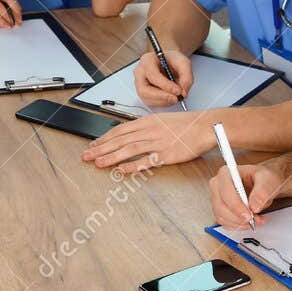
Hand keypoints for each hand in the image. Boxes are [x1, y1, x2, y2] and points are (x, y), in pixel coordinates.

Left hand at [81, 111, 215, 172]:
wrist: (205, 126)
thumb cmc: (185, 124)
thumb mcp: (161, 120)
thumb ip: (144, 127)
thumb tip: (128, 134)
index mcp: (146, 121)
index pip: (119, 130)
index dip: (103, 138)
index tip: (92, 145)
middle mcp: (149, 130)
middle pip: (120, 139)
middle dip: (101, 148)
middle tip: (86, 155)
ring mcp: (157, 142)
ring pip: (129, 149)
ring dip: (111, 156)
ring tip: (98, 163)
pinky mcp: (167, 154)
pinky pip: (146, 161)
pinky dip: (133, 165)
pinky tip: (121, 170)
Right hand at [133, 47, 191, 106]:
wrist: (168, 62)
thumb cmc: (173, 60)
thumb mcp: (183, 62)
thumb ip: (186, 76)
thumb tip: (183, 92)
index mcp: (147, 60)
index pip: (153, 75)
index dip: (166, 85)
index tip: (178, 91)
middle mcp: (140, 73)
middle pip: (144, 90)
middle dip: (162, 97)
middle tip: (176, 98)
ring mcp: (140, 84)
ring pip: (147, 98)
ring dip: (163, 101)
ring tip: (175, 97)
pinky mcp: (143, 93)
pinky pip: (150, 102)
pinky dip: (162, 103)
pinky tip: (170, 98)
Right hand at [209, 162, 284, 228]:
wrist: (265, 184)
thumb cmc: (264, 178)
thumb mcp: (268, 179)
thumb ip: (262, 190)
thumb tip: (254, 205)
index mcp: (226, 173)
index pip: (225, 192)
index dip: (236, 206)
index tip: (249, 215)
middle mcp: (218, 185)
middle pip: (220, 206)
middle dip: (238, 217)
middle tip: (254, 220)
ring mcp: (217, 198)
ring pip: (221, 216)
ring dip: (238, 223)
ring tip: (255, 220)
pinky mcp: (220, 209)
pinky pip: (223, 222)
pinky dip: (236, 225)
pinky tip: (247, 222)